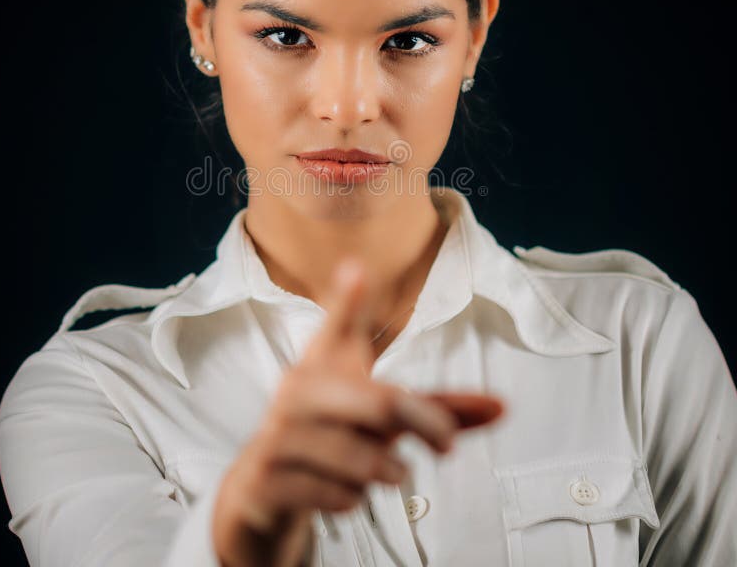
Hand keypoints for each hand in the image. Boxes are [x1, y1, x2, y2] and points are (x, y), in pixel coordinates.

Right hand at [212, 256, 504, 565]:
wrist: (263, 486)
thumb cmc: (334, 431)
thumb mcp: (379, 415)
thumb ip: (436, 409)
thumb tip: (504, 406)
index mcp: (321, 364)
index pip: (337, 327)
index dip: (348, 300)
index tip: (358, 268)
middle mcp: (296, 392)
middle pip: (378, 401)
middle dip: (425, 423)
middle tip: (448, 444)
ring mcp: (276, 433)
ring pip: (357, 458)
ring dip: (386, 470)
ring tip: (388, 470)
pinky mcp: (266, 478)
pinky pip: (332, 493)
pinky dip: (352, 499)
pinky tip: (344, 492)